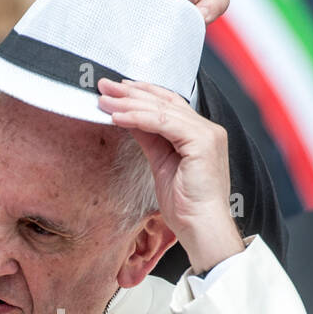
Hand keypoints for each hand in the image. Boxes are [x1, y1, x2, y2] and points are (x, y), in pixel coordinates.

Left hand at [96, 78, 242, 273]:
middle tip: (104, 86)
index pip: (169, 104)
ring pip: (162, 110)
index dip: (142, 94)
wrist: (201, 228)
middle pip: (165, 101)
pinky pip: (164, 123)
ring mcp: (207, 134)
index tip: (116, 90)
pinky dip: (139, 118)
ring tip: (105, 100)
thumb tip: (128, 118)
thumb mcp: (161, 164)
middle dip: (131, 92)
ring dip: (130, 104)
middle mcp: (207, 129)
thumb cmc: (186, 206)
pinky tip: (118, 117)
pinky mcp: (202, 142)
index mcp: (200, 134)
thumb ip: (149, 139)